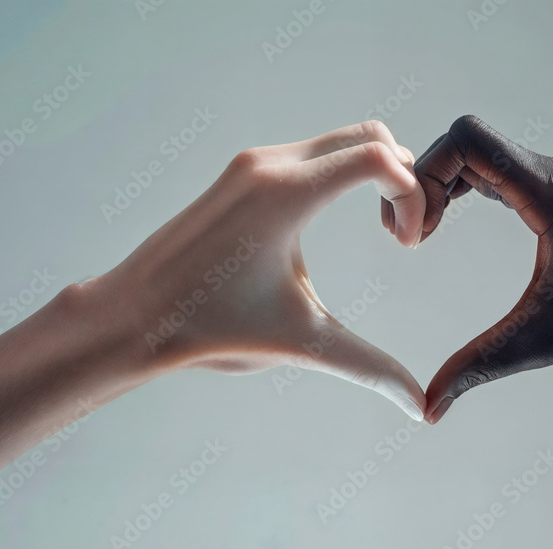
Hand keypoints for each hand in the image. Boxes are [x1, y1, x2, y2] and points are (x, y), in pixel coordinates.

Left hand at [91, 121, 427, 419]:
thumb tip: (420, 407)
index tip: (408, 245)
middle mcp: (269, 165)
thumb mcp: (303, 343)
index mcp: (285, 194)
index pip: (376, 156)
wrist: (133, 317)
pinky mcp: (242, 174)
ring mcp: (252, 164)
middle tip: (405, 234)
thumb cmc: (212, 330)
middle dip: (403, 178)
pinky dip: (345, 173)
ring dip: (376, 174)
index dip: (412, 193)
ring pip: (342, 141)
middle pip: (369, 136)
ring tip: (385, 229)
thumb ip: (370, 367)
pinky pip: (314, 154)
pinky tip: (343, 218)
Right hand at [407, 115, 552, 422]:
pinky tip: (449, 225)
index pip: (467, 139)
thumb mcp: (541, 345)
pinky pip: (499, 172)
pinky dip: (465, 189)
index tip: (416, 235)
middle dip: (423, 182)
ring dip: (443, 184)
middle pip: (465, 143)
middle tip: (408, 238)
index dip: (424, 175)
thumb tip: (427, 409)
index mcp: (551, 196)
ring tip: (422, 233)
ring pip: (481, 154)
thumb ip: (478, 369)